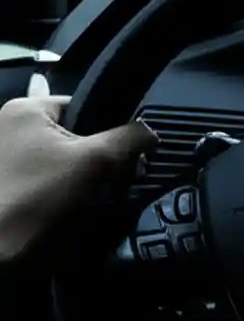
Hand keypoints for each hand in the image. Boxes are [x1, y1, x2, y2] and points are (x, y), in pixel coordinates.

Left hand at [0, 95, 156, 263]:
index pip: (86, 107)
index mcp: (25, 109)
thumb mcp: (96, 161)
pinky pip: (42, 183)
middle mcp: (7, 127)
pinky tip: (62, 213)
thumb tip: (151, 132)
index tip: (125, 159)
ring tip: (86, 203)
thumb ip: (131, 138)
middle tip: (109, 184)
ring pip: (59, 164)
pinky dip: (56, 196)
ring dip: (78, 181)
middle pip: (73, 137)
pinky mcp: (3, 187)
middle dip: (94, 160)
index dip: (112, 131)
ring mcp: (2, 160)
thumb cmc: (37, 197)